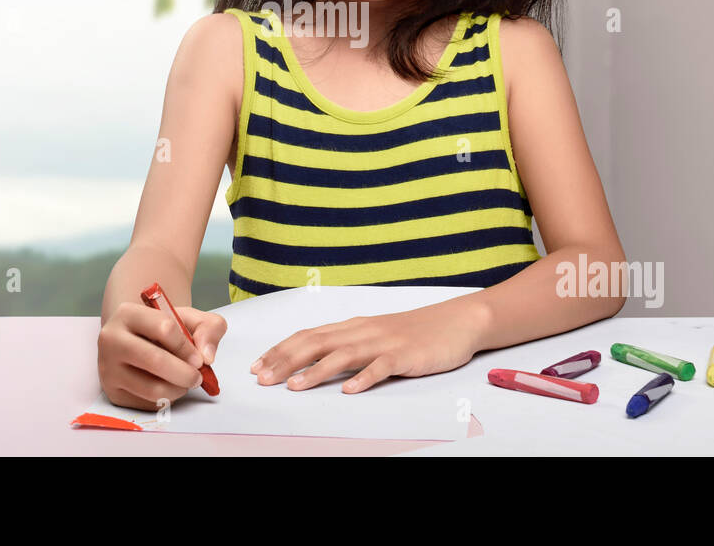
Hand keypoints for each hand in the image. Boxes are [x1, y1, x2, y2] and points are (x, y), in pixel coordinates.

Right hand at [97, 301, 226, 410]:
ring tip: (184, 382)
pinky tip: (168, 387)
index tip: (199, 359)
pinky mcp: (112, 392)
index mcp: (128, 313)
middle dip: (185, 373)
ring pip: (151, 388)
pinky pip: (146, 403)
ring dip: (177, 389)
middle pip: (155, 360)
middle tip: (197, 378)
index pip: (164, 328)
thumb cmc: (162, 329)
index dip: (188, 347)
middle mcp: (111, 339)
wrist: (135, 340)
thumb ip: (209, 327)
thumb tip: (207, 356)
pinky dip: (165, 399)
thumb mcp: (189, 318)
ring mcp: (108, 367)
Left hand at [249, 299, 486, 393]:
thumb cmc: (412, 332)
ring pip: (343, 355)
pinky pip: (382, 367)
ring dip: (316, 371)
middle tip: (263, 379)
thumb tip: (311, 362)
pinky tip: (349, 390)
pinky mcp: (406, 356)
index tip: (257, 366)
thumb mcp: (374, 335)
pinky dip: (364, 378)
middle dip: (286, 361)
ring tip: (294, 387)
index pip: (308, 336)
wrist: (456, 322)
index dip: (281, 350)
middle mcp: (363, 332)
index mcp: (352, 327)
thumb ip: (347, 345)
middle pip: (317, 343)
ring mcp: (384, 343)